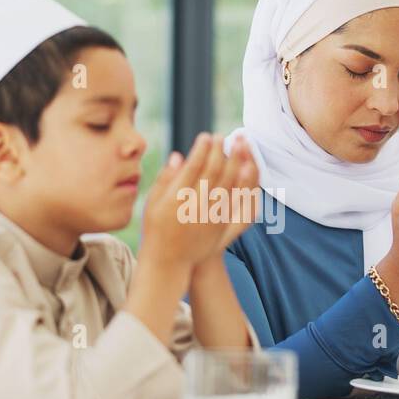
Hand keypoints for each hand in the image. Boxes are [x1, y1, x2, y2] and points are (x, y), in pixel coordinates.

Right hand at [139, 133, 256, 270]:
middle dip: (221, 151)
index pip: (193, 168)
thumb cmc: (156, 229)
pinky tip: (246, 168)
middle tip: (224, 136)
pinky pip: (236, 200)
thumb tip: (177, 156)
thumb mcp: (152, 204)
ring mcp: (211, 217)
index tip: (207, 136)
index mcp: (176, 199)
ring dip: (236, 162)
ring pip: (228, 185)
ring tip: (239, 146)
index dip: (202, 150)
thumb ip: (165, 180)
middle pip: (214, 173)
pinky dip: (243, 182)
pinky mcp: (221, 225)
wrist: (169, 262)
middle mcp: (195, 207)